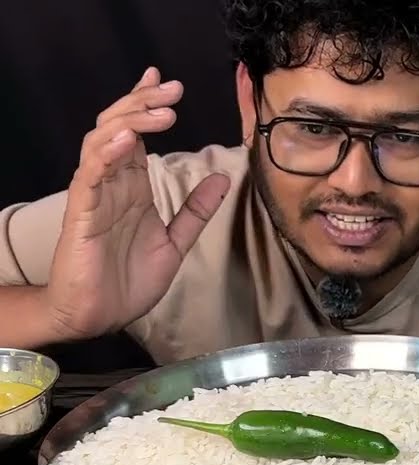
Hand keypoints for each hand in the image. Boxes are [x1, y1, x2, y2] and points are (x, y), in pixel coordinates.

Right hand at [43, 67, 230, 340]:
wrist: (99, 315)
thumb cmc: (129, 280)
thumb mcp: (175, 242)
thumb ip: (196, 211)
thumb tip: (222, 179)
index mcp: (132, 186)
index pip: (137, 134)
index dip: (148, 106)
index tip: (167, 82)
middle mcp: (112, 183)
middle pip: (119, 127)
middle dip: (143, 103)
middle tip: (172, 88)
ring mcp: (95, 195)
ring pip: (102, 141)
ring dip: (131, 121)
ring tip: (161, 111)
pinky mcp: (82, 213)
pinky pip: (90, 176)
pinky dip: (107, 154)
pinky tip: (126, 140)